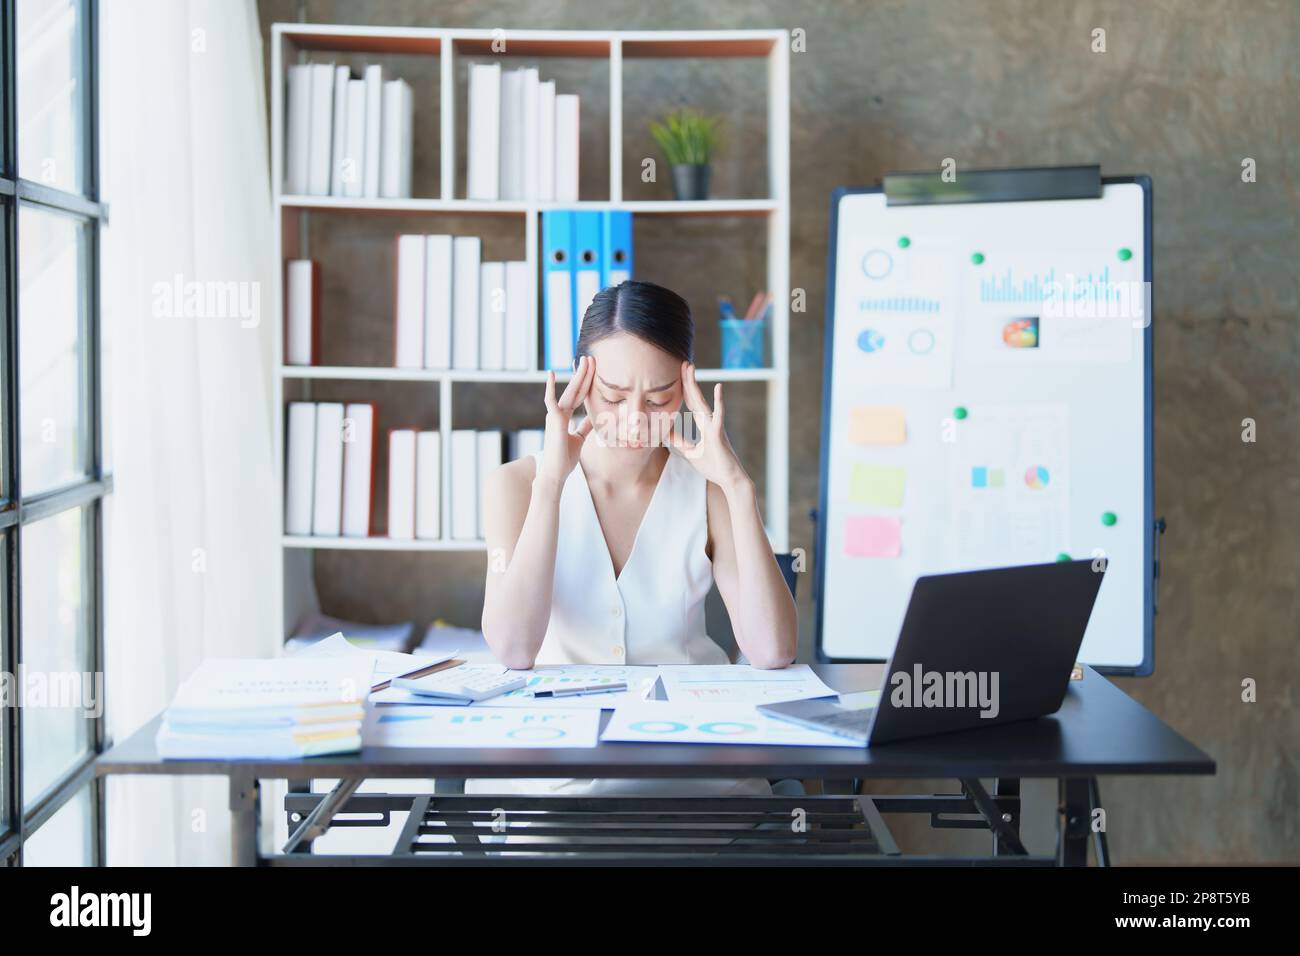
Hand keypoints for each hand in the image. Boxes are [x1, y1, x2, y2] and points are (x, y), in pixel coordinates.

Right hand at [537, 354, 594, 490]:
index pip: (579, 396)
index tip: (591, 370)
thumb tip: (592, 419)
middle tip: (590, 358)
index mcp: (565, 417)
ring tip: (584, 360)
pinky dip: (551, 387)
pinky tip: (552, 373)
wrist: (555, 473)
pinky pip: (551, 400)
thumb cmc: (565, 458)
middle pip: (575, 390)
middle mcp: (559, 413)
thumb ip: (583, 427)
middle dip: (584, 374)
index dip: (586, 383)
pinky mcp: (553, 419)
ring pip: (569, 391)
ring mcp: (555, 415)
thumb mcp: (579, 439)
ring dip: (578, 376)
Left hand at [668, 361, 748, 491]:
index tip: (679, 373)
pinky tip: (718, 388)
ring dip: (696, 385)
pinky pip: (718, 416)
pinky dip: (719, 402)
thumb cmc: (713, 466)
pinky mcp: (719, 434)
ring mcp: (715, 426)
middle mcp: (709, 421)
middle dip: (689, 380)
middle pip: (696, 397)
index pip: (692, 402)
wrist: (729, 478)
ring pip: (703, 402)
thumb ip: (679, 442)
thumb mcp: (690, 453)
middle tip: (684, 363)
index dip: (685, 388)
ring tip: (691, 369)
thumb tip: (665, 433)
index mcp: (704, 424)